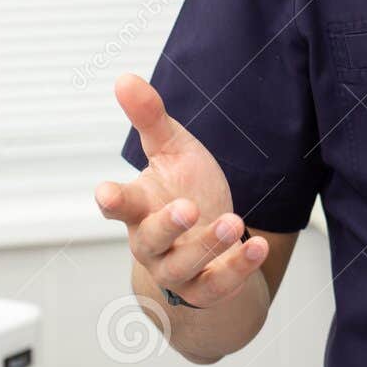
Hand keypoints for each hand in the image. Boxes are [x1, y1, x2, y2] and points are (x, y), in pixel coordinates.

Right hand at [94, 73, 267, 306]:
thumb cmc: (185, 190)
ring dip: (207, 245)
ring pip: (182, 266)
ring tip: (232, 221)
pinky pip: (217, 285)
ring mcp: (178, 269)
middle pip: (149, 240)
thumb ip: (149, 118)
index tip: (107, 193)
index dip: (111, 201)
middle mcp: (153, 242)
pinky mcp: (205, 288)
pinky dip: (237, 267)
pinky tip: (258, 246)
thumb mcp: (173, 151)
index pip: (118, 206)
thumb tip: (124, 78)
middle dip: (166, 225)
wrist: (212, 242)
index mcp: (140, 207)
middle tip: (187, 207)